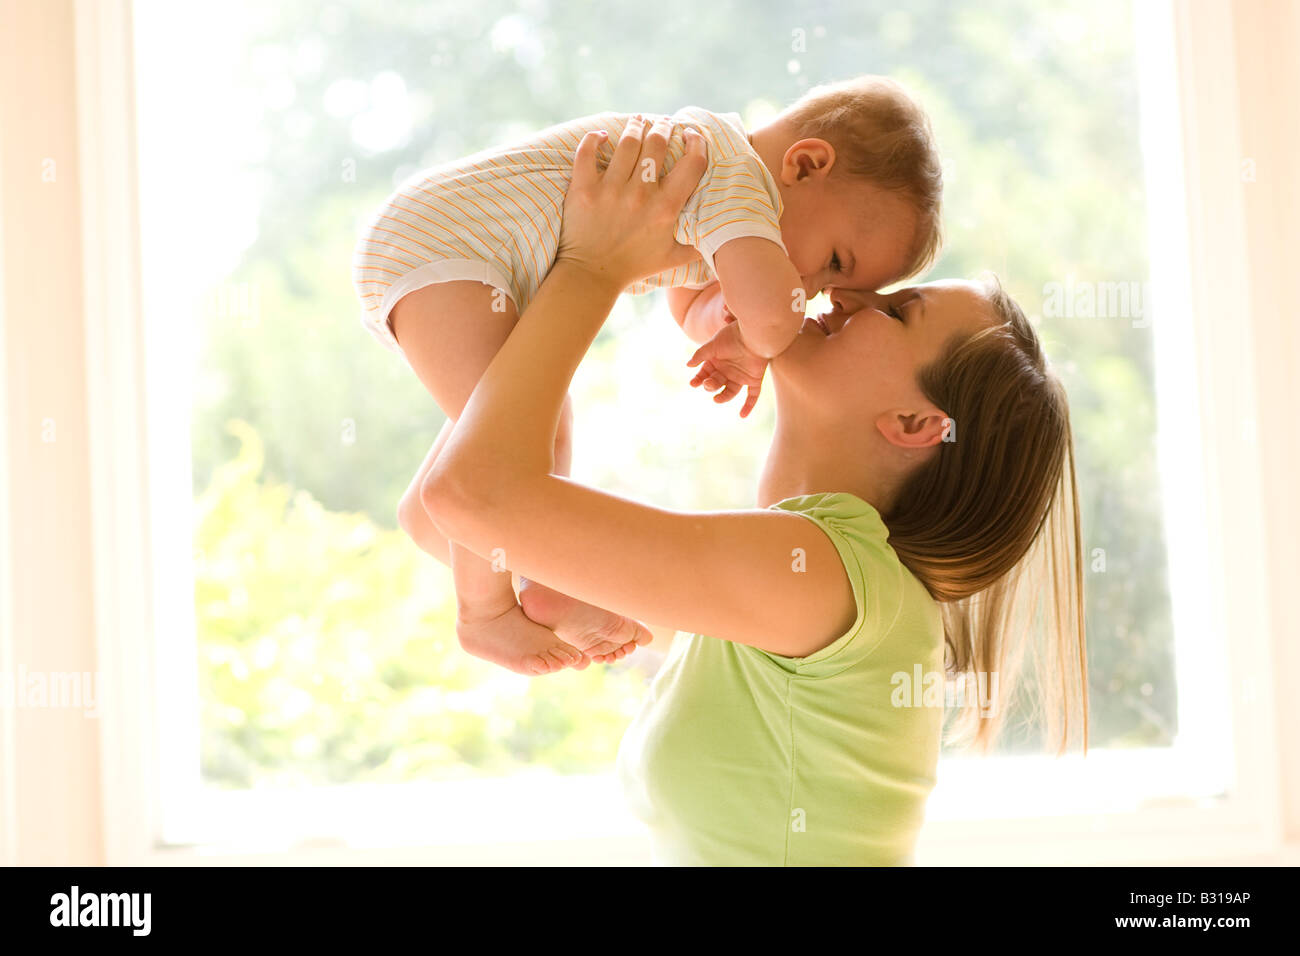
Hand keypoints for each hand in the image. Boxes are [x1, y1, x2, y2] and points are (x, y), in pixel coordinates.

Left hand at [556, 115, 708, 292]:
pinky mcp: (584, 189)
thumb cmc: (634, 266)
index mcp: (666, 209)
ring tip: (639, 121)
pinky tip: (602, 136)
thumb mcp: (672, 258)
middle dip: (663, 127)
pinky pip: (587, 152)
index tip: (692, 135)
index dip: (697, 142)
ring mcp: (610, 190)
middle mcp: (641, 195)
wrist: (592, 276)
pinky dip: (594, 139)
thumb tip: (722, 234)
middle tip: (663, 124)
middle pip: (658, 143)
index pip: (693, 163)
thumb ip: (698, 244)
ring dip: (635, 126)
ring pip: (628, 142)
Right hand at [686, 318, 766, 417]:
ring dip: (723, 397)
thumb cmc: (732, 336)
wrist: (753, 334)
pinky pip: (752, 395)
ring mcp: (741, 376)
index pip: (704, 374)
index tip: (693, 383)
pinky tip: (742, 416)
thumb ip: (700, 355)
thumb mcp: (713, 345)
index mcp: (717, 362)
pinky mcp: (754, 379)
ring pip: (731, 391)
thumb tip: (688, 365)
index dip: (698, 379)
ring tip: (717, 399)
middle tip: (708, 384)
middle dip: (710, 385)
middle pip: (716, 383)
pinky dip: (749, 406)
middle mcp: (728, 370)